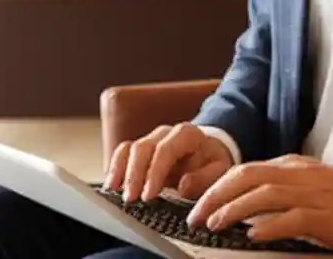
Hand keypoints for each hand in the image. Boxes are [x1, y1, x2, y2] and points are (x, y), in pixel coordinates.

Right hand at [103, 124, 233, 202]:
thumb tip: (183, 186)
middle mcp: (164, 133)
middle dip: (134, 175)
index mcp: (186, 134)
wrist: (207, 152)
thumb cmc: (212, 162)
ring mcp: (150, 139)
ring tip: (114, 191)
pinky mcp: (140, 150)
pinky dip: (115, 168)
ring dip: (120, 171)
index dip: (155, 173)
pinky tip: (112, 185)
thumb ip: (206, 177)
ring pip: (129, 149)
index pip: (165, 150)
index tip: (149, 195)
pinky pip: (122, 153)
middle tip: (131, 198)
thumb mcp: (220, 169)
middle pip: (142, 148)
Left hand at [187, 155, 332, 256]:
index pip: (244, 170)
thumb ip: (280, 187)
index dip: (216, 185)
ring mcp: (312, 195)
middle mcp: (297, 176)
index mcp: (291, 167)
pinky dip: (268, 225)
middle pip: (246, 177)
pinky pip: (292, 218)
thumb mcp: (309, 183)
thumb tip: (245, 199)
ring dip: (233, 209)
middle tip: (195, 215)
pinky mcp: (327, 217)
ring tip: (214, 224)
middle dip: (215, 195)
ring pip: (263, 195)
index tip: (197, 202)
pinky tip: (252, 235)